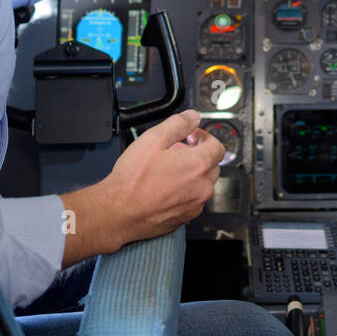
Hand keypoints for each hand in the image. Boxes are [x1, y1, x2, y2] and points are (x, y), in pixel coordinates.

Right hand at [101, 109, 224, 245]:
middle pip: (211, 166)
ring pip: (202, 185)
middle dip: (197, 156)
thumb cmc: (133, 181)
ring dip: (191, 175)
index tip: (192, 137)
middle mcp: (202, 187)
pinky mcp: (185, 218)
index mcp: (198, 165)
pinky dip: (184, 192)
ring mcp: (195, 205)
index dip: (204, 138)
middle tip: (176, 153)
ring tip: (167, 171)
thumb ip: (177, 124)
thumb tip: (192, 117)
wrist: (119, 212)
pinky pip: (193, 201)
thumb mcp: (153, 139)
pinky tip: (164, 188)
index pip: (217, 147)